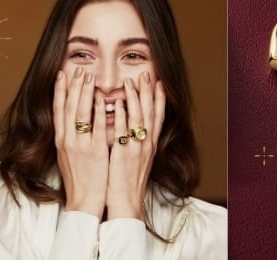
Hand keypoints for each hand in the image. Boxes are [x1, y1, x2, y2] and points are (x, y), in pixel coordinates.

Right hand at [53, 68, 108, 217]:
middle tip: (79, 69)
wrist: (84, 200)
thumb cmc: (78, 178)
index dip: (59, 90)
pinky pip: (98, 126)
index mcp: (60, 140)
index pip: (58, 109)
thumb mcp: (67, 155)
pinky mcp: (96, 151)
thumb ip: (69, 137)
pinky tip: (104, 98)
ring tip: (90, 76)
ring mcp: (81, 145)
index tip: (62, 74)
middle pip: (68, 107)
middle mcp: (67, 140)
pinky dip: (100, 111)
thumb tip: (71, 120)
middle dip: (73, 86)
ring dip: (85, 93)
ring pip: (81, 113)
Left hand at [106, 72, 164, 219]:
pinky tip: (116, 103)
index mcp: (149, 146)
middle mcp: (146, 145)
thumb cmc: (127, 183)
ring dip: (134, 98)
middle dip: (149, 92)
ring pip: (138, 118)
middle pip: (150, 113)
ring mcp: (135, 149)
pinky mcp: (123, 154)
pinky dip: (121, 116)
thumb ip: (135, 143)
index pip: (157, 117)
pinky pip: (122, 131)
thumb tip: (132, 130)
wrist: (126, 203)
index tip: (159, 83)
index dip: (159, 99)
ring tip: (130, 81)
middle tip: (147, 74)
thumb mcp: (137, 160)